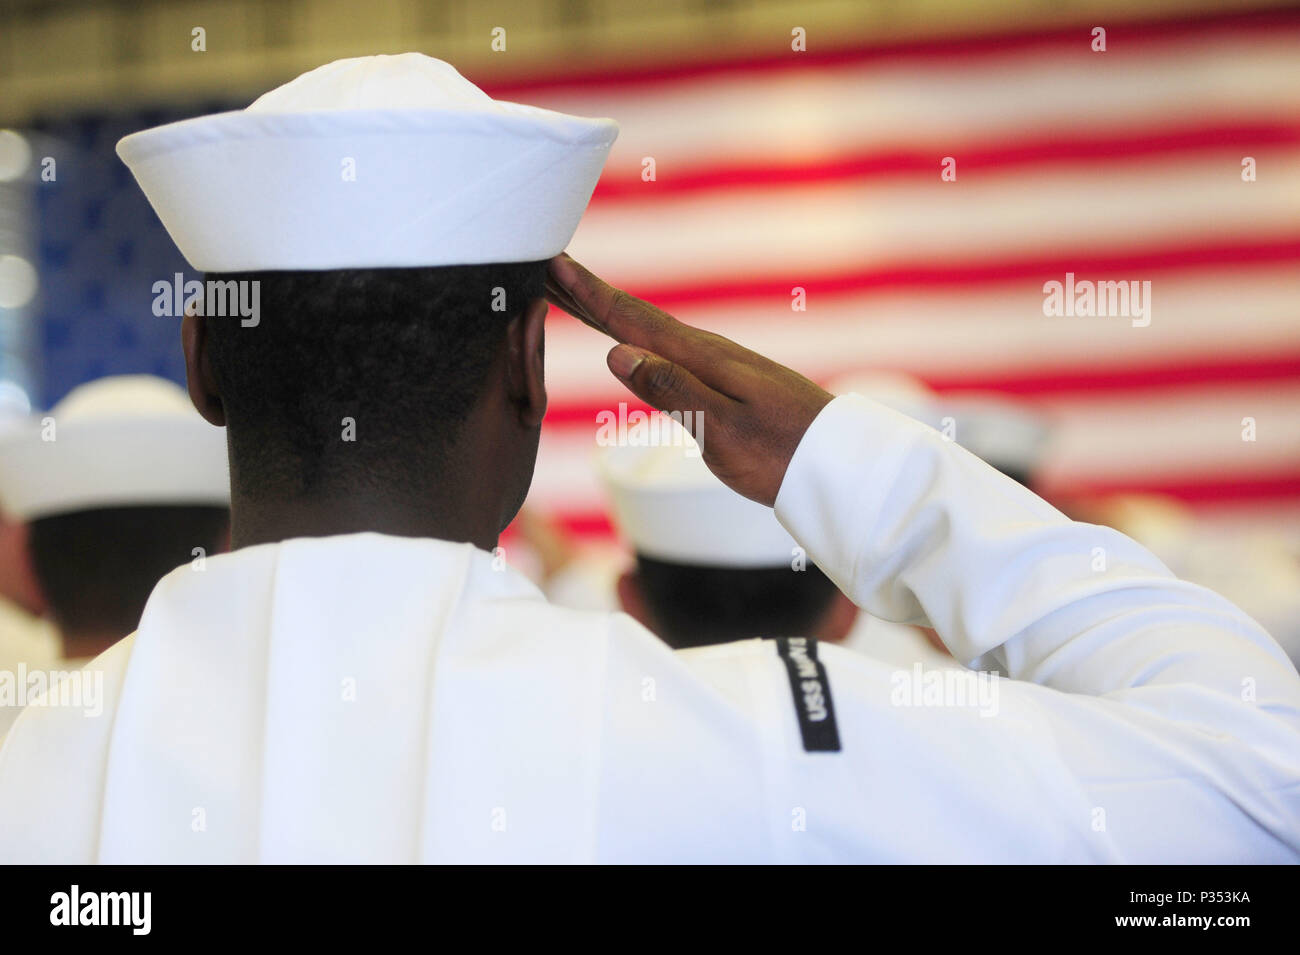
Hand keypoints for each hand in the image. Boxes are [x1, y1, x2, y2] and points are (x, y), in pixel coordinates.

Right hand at [546, 254, 832, 506]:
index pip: (633, 320)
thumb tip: (616, 352)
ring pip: (651, 333)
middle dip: (591, 295)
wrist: (839, 465)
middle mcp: (707, 354)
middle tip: (549, 268)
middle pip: (636, 318)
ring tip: (577, 299)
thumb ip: (672, 390)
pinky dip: (641, 339)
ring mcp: (719, 367)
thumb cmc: (783, 453)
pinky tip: (636, 345)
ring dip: (611, 314)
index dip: (590, 294)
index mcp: (701, 359)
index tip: (554, 263)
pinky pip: (669, 352)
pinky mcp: (727, 385)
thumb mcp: (722, 429)